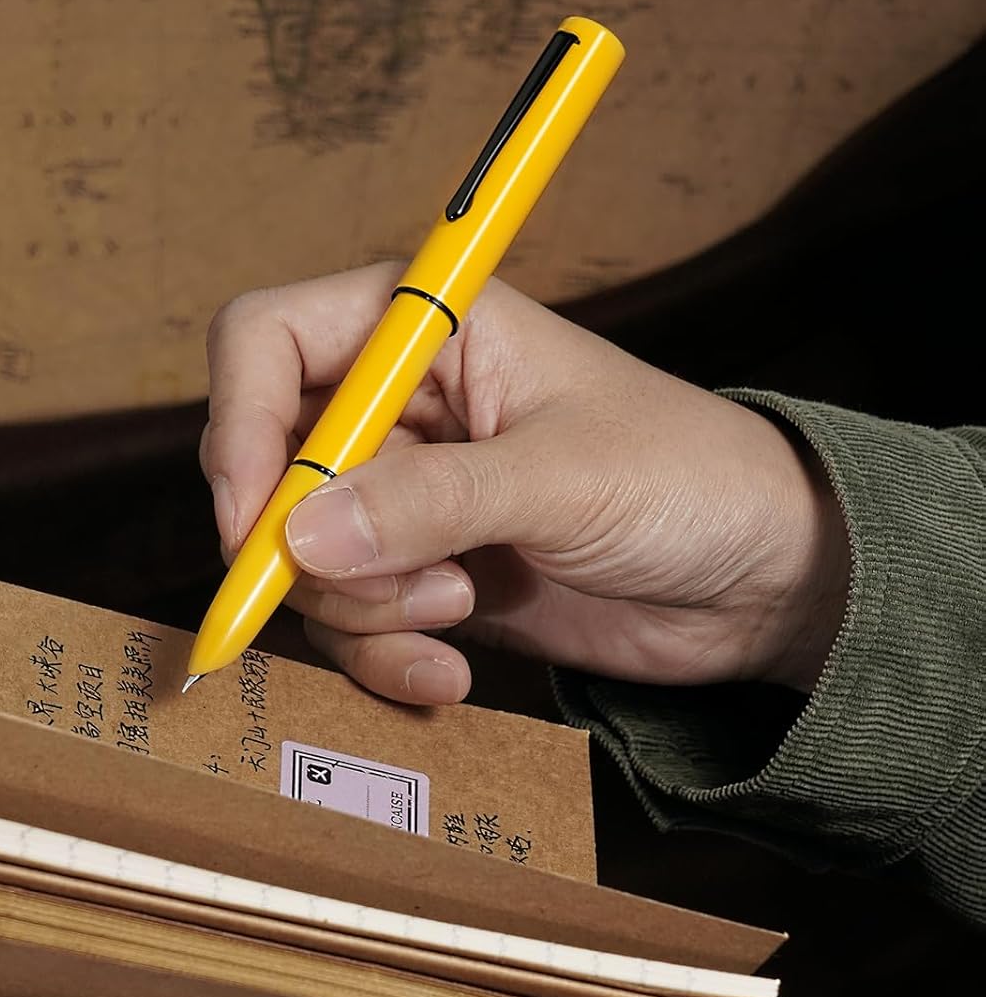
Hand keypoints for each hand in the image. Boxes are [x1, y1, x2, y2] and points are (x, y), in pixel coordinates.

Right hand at [201, 264, 848, 703]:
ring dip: (359, 607)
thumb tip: (300, 534)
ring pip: (296, 556)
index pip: (264, 341)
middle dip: (305, 545)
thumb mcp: (563, 478)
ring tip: (459, 609)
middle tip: (389, 585)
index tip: (254, 523)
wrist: (760, 581)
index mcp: (424, 327)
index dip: (237, 425)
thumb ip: (431, 501)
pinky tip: (449, 669)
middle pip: (263, 464)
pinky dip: (381, 654)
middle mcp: (393, 403)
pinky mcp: (414, 572)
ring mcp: (400, 493)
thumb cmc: (689, 478)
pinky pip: (344, 620)